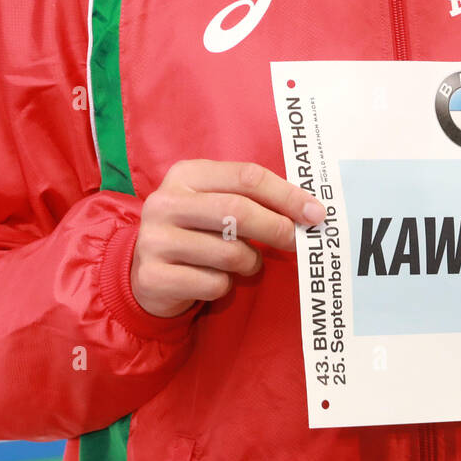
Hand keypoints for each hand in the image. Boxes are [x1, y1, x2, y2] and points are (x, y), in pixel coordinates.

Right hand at [130, 159, 325, 317]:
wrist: (146, 273)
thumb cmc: (196, 233)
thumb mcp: (216, 205)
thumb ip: (252, 201)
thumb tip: (308, 212)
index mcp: (186, 174)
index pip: (246, 176)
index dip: (286, 194)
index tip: (315, 212)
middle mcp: (165, 202)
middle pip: (238, 210)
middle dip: (277, 227)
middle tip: (298, 241)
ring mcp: (155, 239)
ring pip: (229, 252)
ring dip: (250, 262)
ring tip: (245, 263)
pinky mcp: (153, 276)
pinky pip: (213, 283)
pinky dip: (225, 285)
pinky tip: (214, 279)